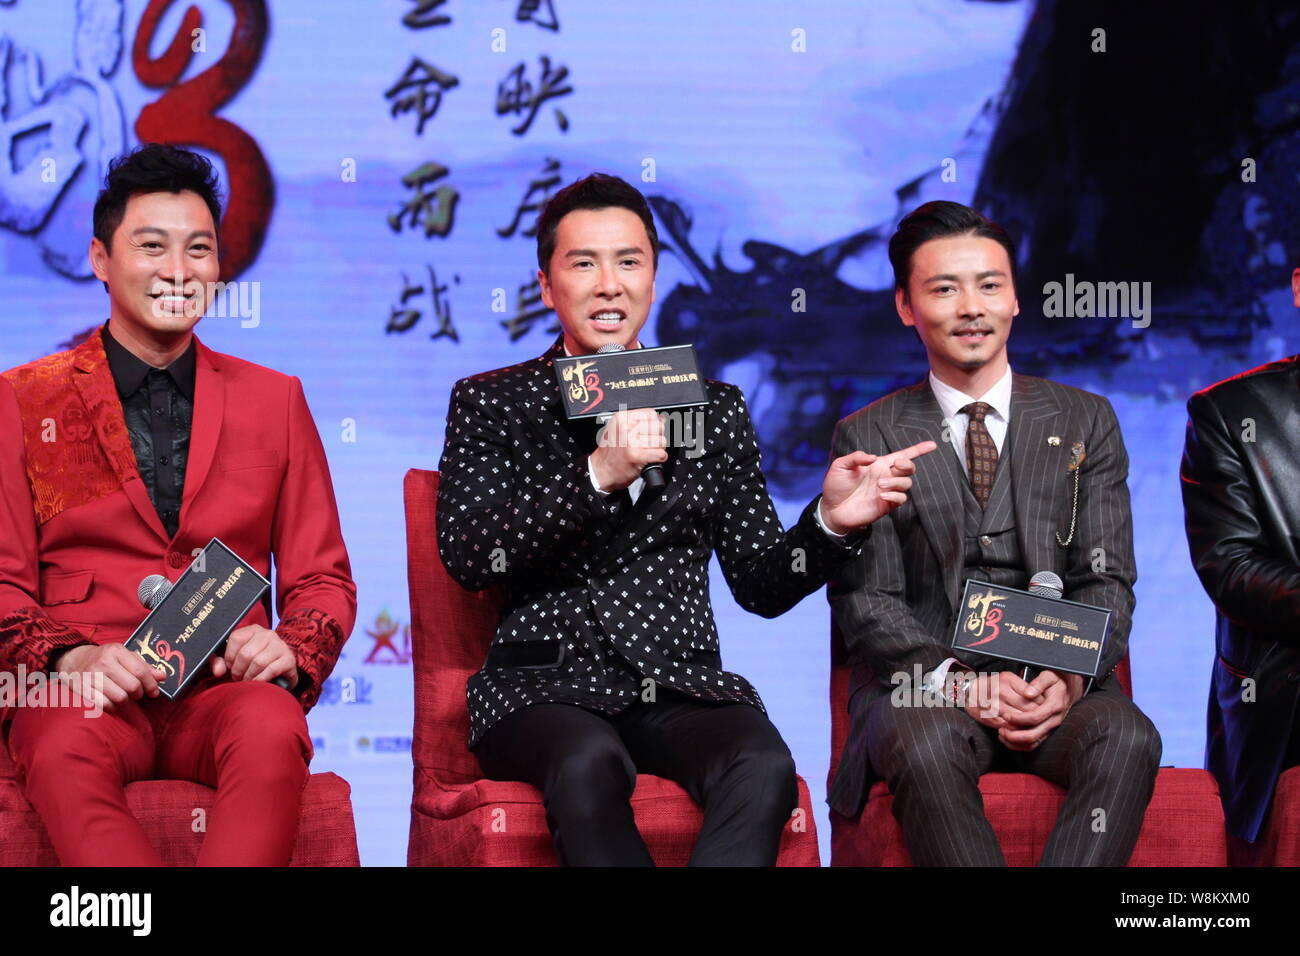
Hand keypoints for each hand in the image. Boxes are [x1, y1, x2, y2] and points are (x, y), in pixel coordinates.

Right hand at [52, 643, 166, 714]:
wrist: (73, 659)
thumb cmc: (105, 658)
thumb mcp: (124, 656)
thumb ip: (143, 666)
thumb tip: (162, 677)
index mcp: (116, 651)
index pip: (140, 671)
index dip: (151, 684)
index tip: (155, 691)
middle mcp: (103, 662)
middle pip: (132, 686)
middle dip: (139, 693)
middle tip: (138, 694)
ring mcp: (91, 676)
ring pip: (120, 697)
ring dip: (127, 702)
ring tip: (126, 697)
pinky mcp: (81, 689)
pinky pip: (104, 705)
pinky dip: (113, 707)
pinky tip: (114, 703)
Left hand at [211, 625, 298, 687]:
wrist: (281, 672)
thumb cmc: (254, 664)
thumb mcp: (235, 659)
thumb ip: (220, 662)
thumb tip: (218, 671)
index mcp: (253, 630)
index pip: (236, 638)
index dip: (229, 656)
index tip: (230, 667)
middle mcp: (268, 634)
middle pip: (246, 653)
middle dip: (238, 670)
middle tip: (238, 678)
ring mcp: (280, 645)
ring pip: (258, 662)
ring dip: (249, 676)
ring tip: (247, 681)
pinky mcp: (288, 659)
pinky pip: (271, 670)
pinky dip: (261, 679)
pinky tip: (258, 683)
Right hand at [590, 408, 667, 491]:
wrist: (601, 471)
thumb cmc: (610, 452)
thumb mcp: (618, 429)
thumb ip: (637, 422)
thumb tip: (661, 419)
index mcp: (621, 418)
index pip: (651, 413)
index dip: (654, 424)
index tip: (649, 432)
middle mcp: (626, 428)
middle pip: (658, 426)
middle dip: (657, 436)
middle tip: (647, 444)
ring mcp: (631, 442)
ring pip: (662, 441)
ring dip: (658, 449)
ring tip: (646, 452)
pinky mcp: (637, 456)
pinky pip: (661, 454)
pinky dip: (658, 458)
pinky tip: (648, 459)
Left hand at [819, 441, 936, 533]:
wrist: (831, 508)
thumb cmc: (836, 485)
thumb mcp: (840, 466)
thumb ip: (856, 458)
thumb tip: (872, 457)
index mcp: (879, 465)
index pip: (902, 455)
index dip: (918, 450)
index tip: (933, 445)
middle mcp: (886, 476)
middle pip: (909, 468)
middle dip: (907, 464)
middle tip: (895, 465)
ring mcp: (887, 491)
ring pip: (907, 483)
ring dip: (897, 481)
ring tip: (879, 484)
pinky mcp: (886, 505)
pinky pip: (901, 498)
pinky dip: (895, 495)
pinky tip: (882, 495)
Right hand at [963, 669, 1041, 728]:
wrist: (969, 692)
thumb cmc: (991, 685)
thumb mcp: (1008, 678)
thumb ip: (1024, 687)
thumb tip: (1041, 700)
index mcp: (1008, 681)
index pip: (1032, 696)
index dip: (1042, 705)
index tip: (1045, 708)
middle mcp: (1001, 692)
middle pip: (1027, 710)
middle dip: (1036, 716)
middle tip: (1042, 719)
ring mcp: (994, 706)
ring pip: (1019, 721)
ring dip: (1027, 725)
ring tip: (1032, 725)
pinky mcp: (990, 717)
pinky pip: (1008, 727)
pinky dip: (1015, 730)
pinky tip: (1019, 728)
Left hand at [997, 670, 1084, 750]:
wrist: (1070, 688)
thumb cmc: (1058, 681)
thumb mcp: (1050, 675)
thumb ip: (1038, 683)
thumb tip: (1028, 693)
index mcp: (1054, 706)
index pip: (1034, 717)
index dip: (1018, 718)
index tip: (1005, 715)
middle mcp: (1054, 720)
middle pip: (1033, 735)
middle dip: (1014, 735)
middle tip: (1000, 729)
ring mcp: (1051, 728)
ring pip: (1033, 743)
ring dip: (1015, 742)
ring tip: (1002, 734)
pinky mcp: (1048, 732)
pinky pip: (1034, 744)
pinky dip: (1020, 745)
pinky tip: (1008, 738)